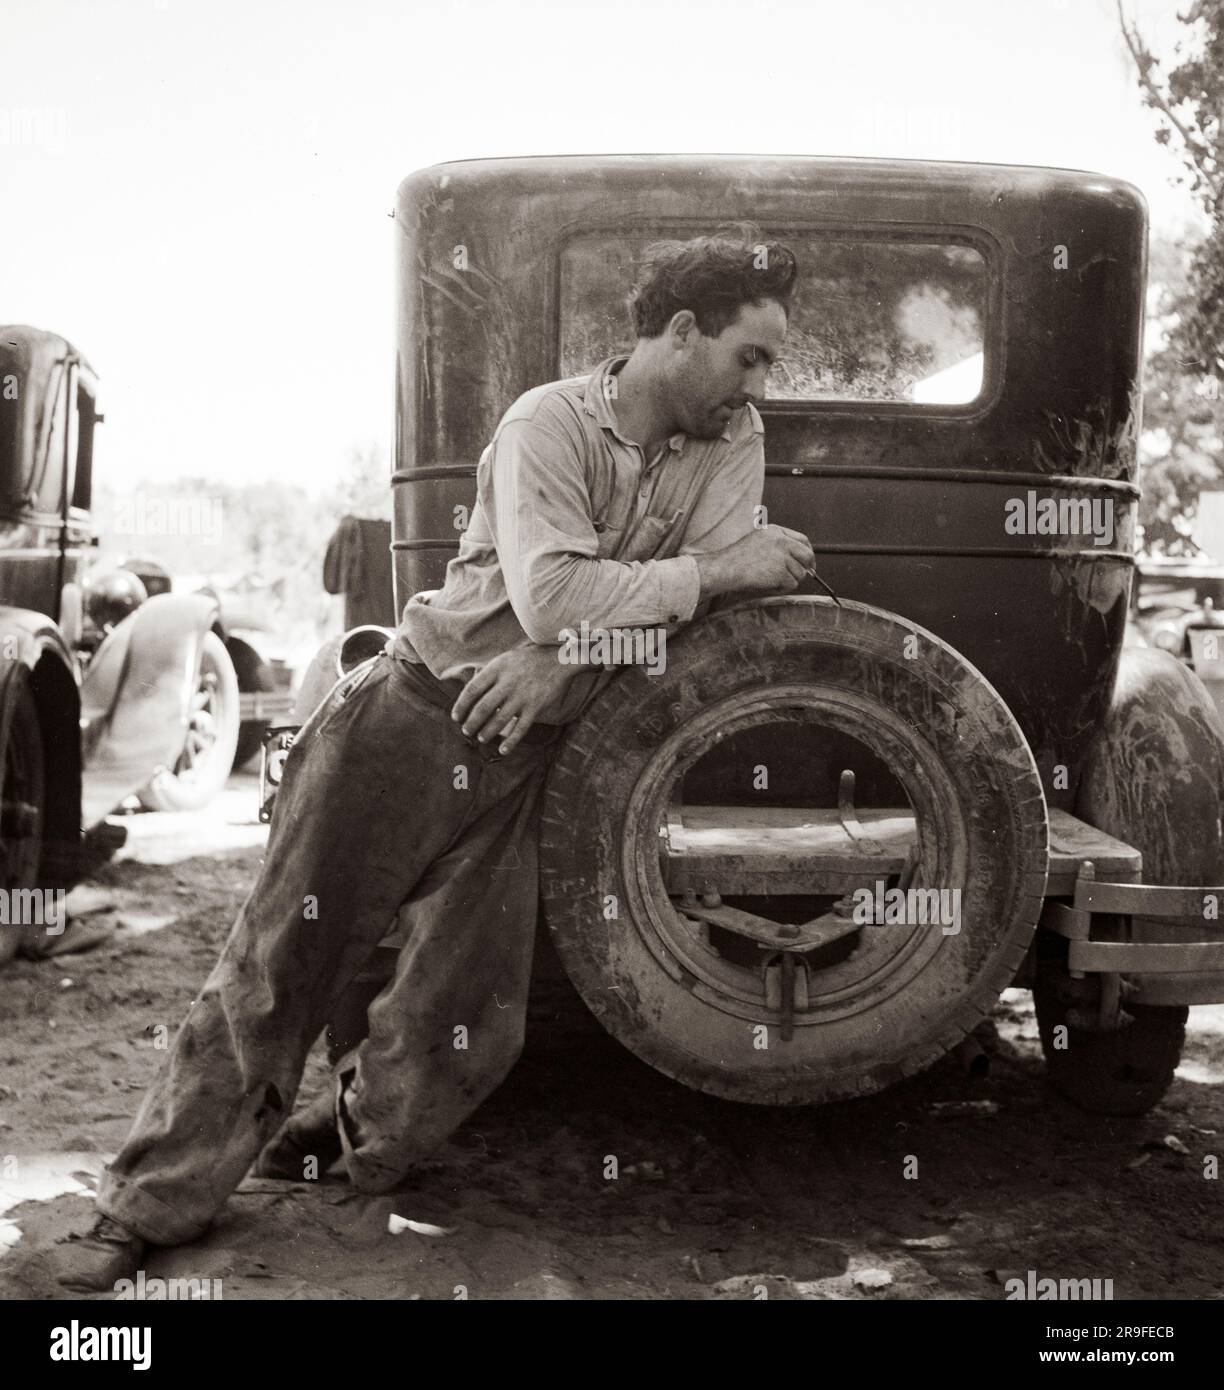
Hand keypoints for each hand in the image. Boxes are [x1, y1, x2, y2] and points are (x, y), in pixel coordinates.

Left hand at [450, 644, 578, 753]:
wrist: (558, 659)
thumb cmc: (526, 660)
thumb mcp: (504, 660)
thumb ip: (487, 674)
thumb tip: (468, 693)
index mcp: (497, 669)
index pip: (472, 690)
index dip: (461, 705)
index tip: (455, 717)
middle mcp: (508, 683)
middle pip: (483, 708)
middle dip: (471, 723)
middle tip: (466, 731)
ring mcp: (522, 695)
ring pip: (499, 720)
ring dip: (487, 732)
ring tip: (481, 738)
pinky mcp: (535, 706)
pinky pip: (521, 728)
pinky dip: (511, 741)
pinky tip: (503, 750)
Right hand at [697, 524, 814, 596]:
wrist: (725, 568)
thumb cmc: (738, 559)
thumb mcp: (758, 542)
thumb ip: (779, 546)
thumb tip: (803, 562)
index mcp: (776, 531)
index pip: (803, 539)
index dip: (808, 552)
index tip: (809, 562)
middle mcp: (781, 541)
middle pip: (807, 555)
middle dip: (807, 568)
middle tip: (804, 576)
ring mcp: (782, 556)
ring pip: (799, 573)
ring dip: (788, 580)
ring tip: (770, 580)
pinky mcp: (780, 571)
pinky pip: (791, 584)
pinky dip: (781, 588)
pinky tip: (768, 585)